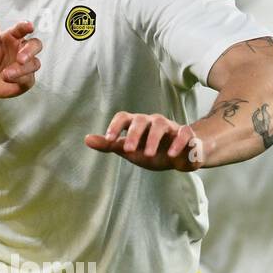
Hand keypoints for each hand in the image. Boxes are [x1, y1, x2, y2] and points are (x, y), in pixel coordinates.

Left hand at [0, 19, 41, 98]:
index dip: (26, 27)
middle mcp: (21, 50)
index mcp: (12, 38)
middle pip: (35, 45)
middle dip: (30, 51)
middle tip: (20, 58)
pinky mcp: (25, 80)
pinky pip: (28, 79)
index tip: (28, 26)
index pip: (21, 29)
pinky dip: (20, 79)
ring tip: (6, 74)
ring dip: (22, 69)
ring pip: (34, 64)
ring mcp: (25, 65)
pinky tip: (8, 79)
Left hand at [84, 112, 202, 170]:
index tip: (109, 139)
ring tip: (147, 155)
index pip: (123, 117)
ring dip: (153, 139)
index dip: (115, 126)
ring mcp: (170, 127)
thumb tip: (86, 139)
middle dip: (134, 134)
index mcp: (136, 124)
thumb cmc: (149, 150)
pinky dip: (178, 143)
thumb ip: (109, 144)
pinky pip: (183, 133)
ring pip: (161, 125)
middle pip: (142, 120)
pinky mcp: (186, 135)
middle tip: (128, 150)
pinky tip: (171, 155)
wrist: (180, 155)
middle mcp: (152, 122)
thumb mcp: (128, 150)